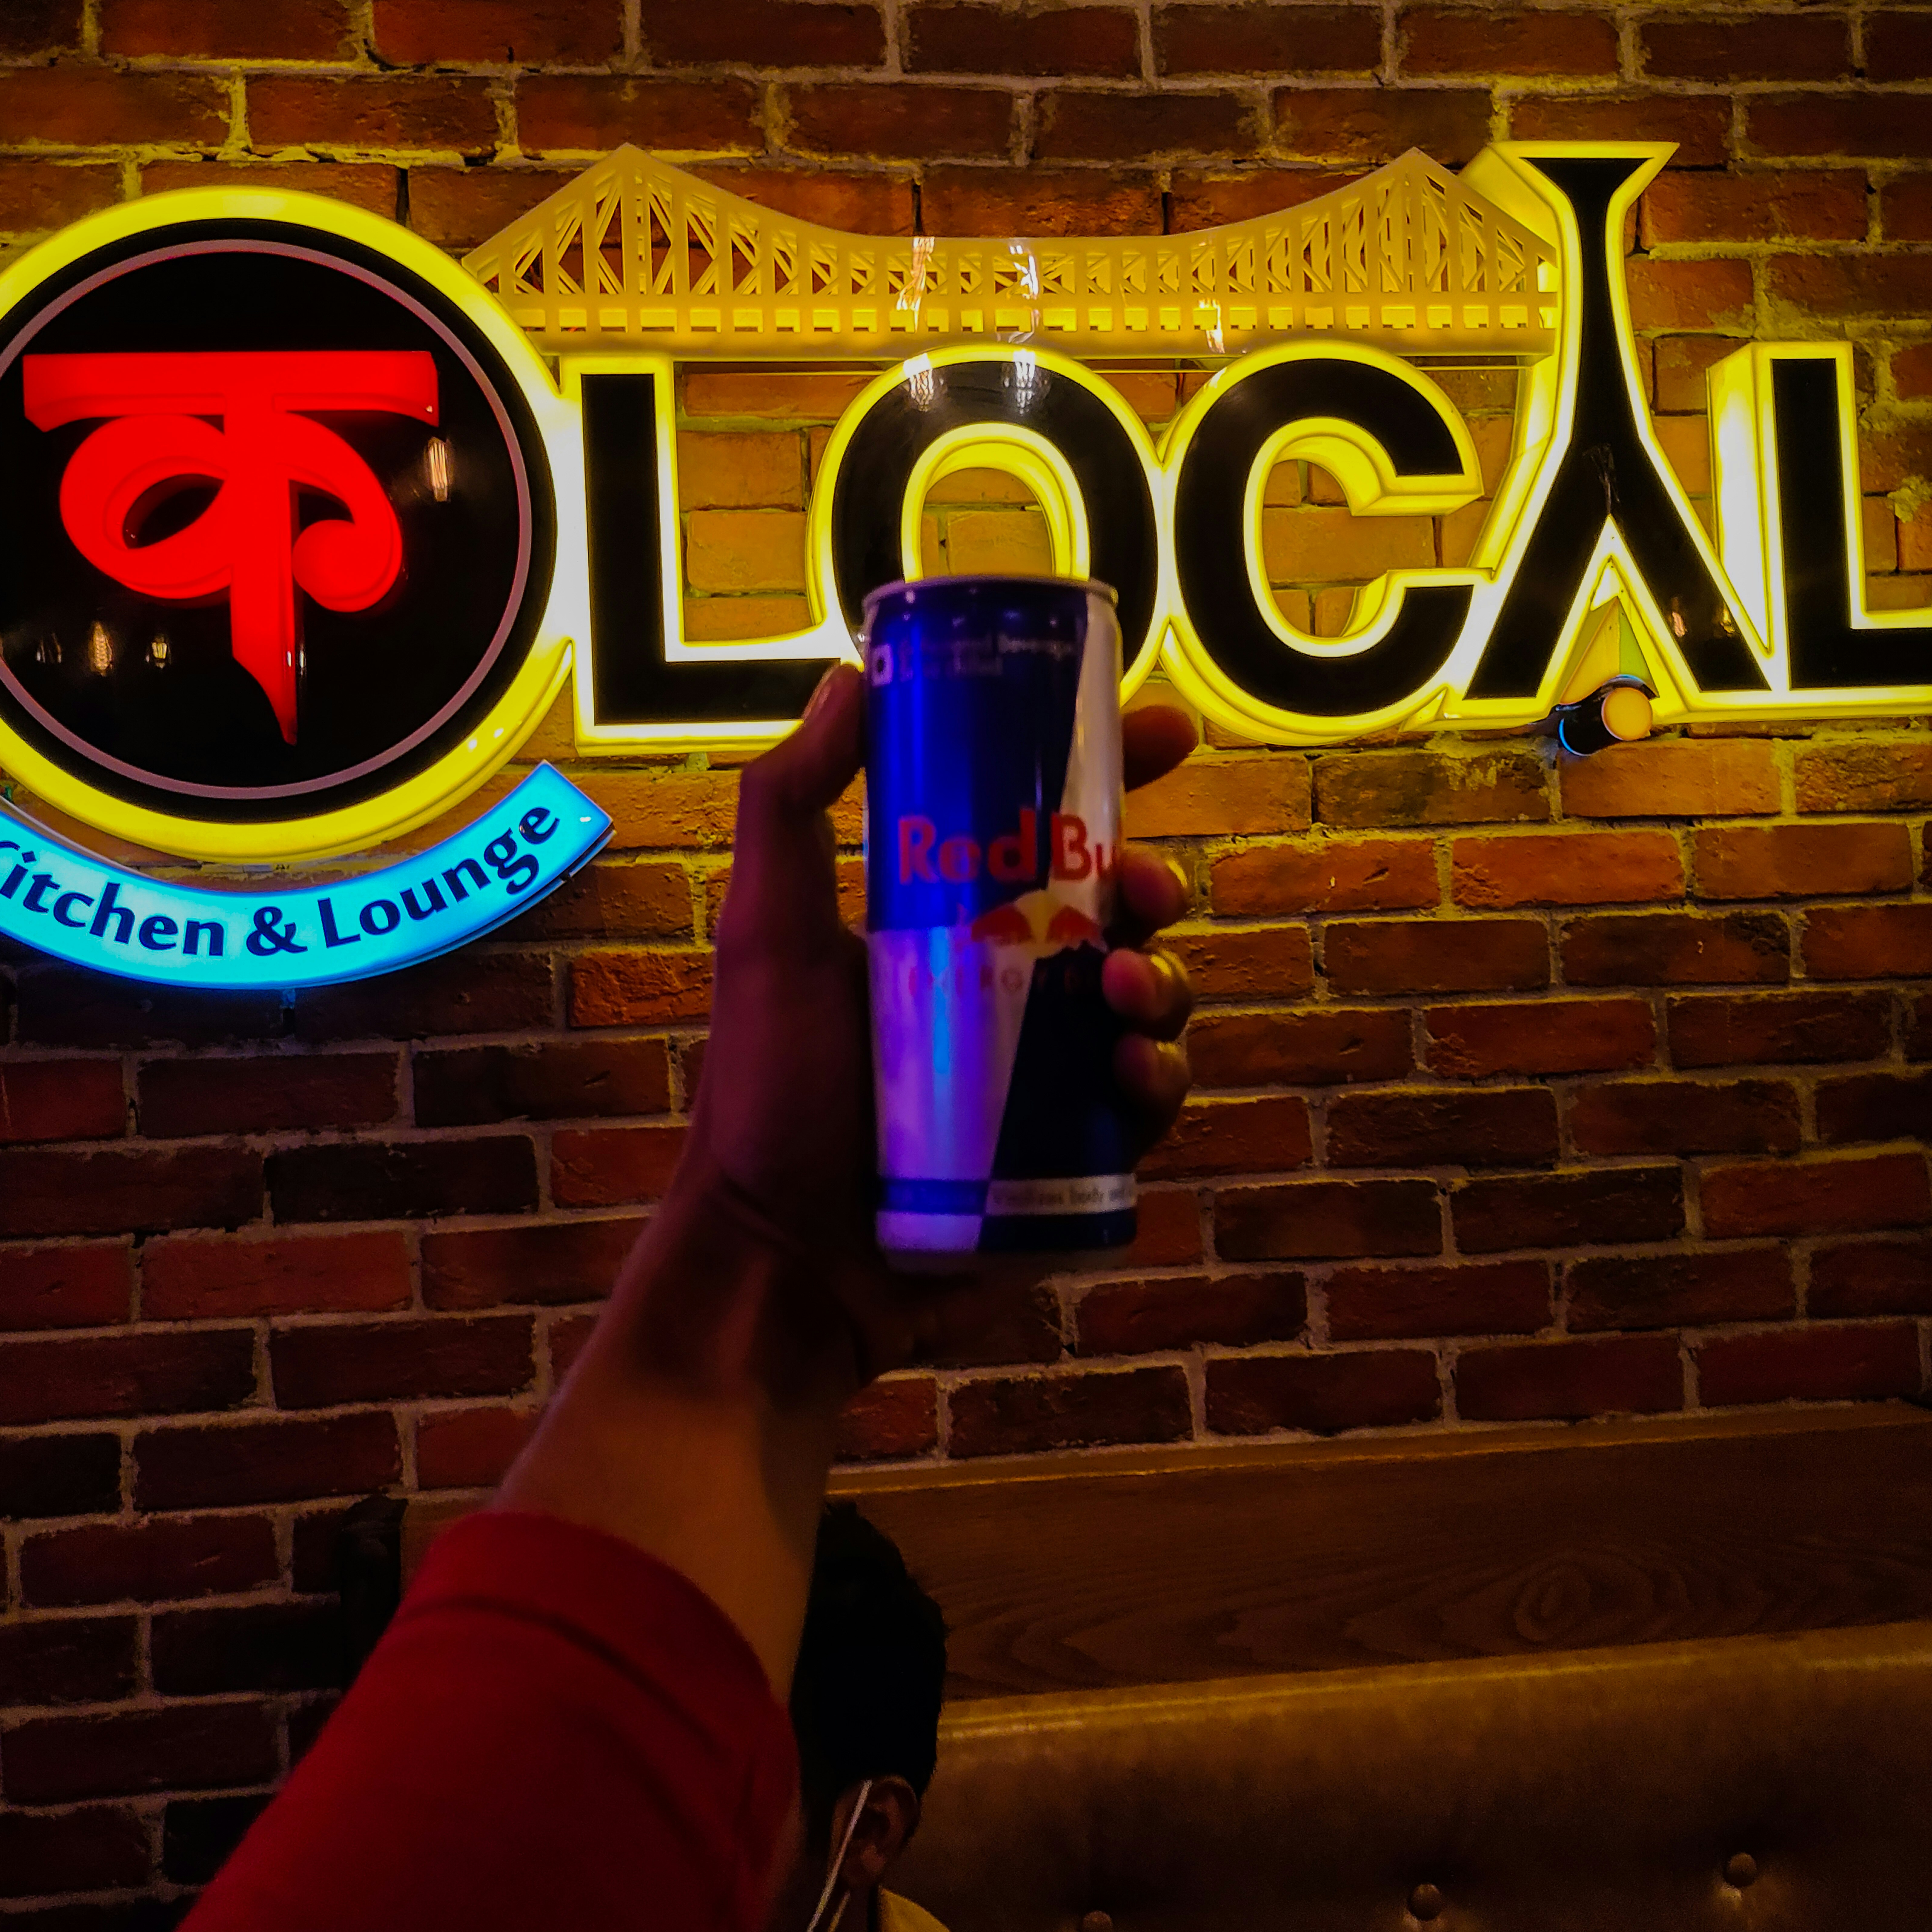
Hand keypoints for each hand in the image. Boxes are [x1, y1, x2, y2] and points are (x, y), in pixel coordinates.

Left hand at [503, 669, 1197, 1683]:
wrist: (781, 1253)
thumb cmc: (766, 1094)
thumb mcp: (768, 933)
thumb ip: (792, 803)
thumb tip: (850, 678)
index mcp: (948, 925)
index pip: (1048, 829)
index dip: (1115, 772)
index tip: (1162, 733)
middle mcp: (1005, 991)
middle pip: (1120, 915)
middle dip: (1156, 889)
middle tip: (1144, 897)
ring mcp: (1043, 1076)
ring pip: (1149, 1006)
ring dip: (1165, 988)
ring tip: (1126, 998)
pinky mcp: (1067, 1157)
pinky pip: (1146, 1109)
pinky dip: (1159, 1087)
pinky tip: (1135, 1080)